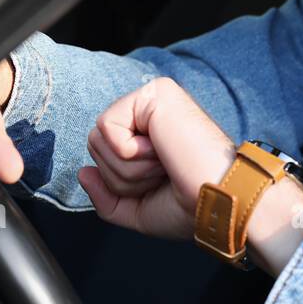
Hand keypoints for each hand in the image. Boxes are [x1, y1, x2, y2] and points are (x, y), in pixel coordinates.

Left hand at [78, 77, 235, 240]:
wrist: (219, 201)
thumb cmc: (191, 207)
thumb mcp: (138, 210)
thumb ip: (106, 197)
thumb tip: (83, 172)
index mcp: (151, 135)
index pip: (104, 154)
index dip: (121, 182)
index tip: (161, 184)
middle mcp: (152, 112)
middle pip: (95, 145)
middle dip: (122, 176)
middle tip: (162, 174)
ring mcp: (153, 99)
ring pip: (97, 138)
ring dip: (128, 167)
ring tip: (165, 164)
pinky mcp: (154, 92)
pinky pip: (107, 127)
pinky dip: (129, 153)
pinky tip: (163, 151)